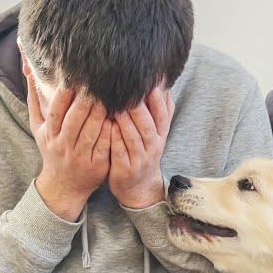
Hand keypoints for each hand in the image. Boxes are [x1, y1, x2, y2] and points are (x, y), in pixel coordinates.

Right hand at [28, 72, 111, 221]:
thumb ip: (34, 102)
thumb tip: (30, 74)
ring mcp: (80, 156)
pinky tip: (117, 119)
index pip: (56, 111)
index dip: (65, 95)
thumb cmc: (52, 150)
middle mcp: (63, 145)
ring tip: (109, 98)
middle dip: (85, 102)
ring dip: (100, 114)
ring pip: (91, 132)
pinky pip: (104, 145)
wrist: (63, 185)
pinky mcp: (97, 165)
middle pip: (74, 120)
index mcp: (49, 134)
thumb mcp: (38, 129)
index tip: (74, 80)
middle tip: (96, 85)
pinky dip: (110, 132)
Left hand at [109, 86, 174, 209]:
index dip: (159, 102)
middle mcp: (153, 147)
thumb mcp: (157, 134)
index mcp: (160, 135)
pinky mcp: (125, 169)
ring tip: (116, 107)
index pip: (163, 116)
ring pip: (134, 139)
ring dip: (126, 122)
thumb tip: (164, 85)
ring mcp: (139, 159)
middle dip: (140, 109)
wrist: (138, 187)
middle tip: (130, 93)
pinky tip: (108, 127)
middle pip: (149, 126)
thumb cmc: (143, 153)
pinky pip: (120, 152)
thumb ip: (160, 112)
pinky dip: (114, 140)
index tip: (152, 85)